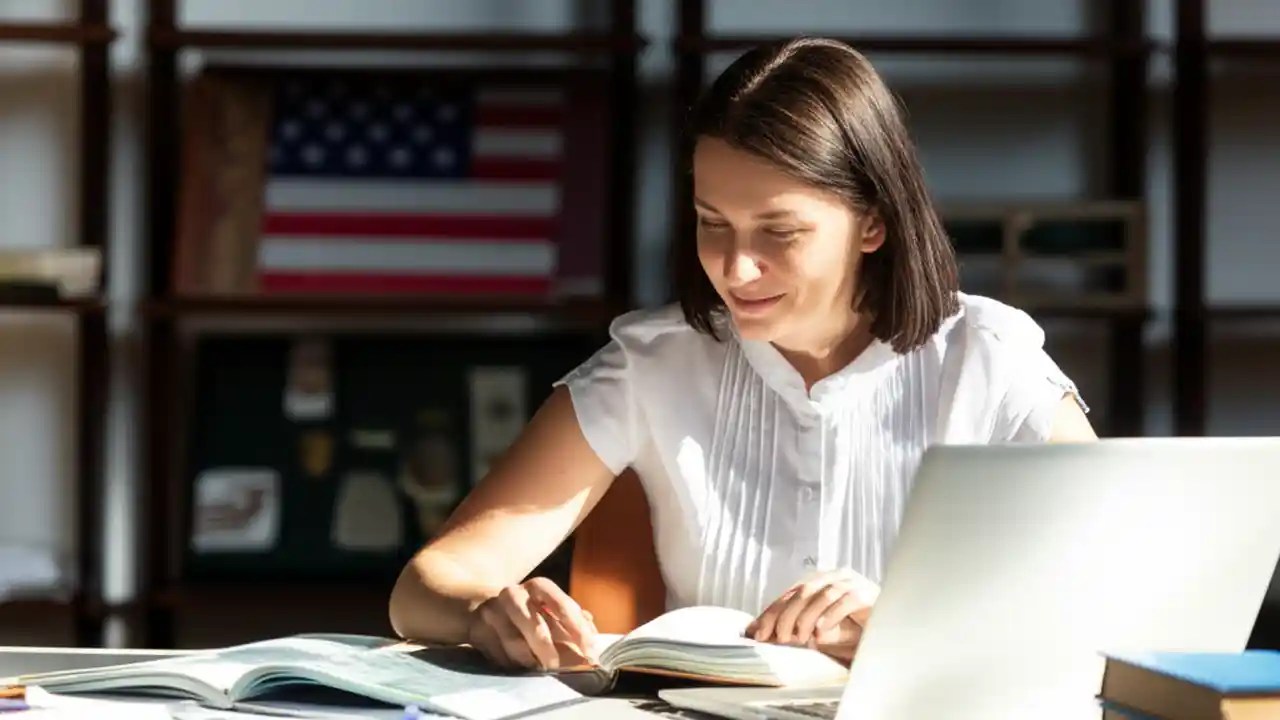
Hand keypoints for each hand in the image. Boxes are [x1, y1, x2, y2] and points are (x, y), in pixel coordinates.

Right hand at [467, 577, 598, 670]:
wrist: (477, 603)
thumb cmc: (526, 608)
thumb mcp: (549, 606)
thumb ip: (572, 618)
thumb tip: (592, 631)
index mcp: (539, 586)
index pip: (563, 607)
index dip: (579, 631)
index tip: (591, 653)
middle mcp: (514, 595)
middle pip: (537, 627)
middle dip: (551, 652)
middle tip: (562, 669)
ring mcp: (493, 612)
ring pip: (516, 644)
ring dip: (531, 661)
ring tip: (542, 670)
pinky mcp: (478, 630)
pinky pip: (500, 655)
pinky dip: (514, 664)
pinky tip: (522, 667)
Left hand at [746, 569, 879, 661]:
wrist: (888, 632)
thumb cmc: (850, 631)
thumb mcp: (816, 630)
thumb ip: (791, 626)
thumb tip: (754, 630)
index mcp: (820, 581)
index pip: (789, 594)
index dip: (771, 613)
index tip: (758, 634)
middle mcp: (834, 577)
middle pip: (802, 592)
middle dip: (786, 616)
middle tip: (779, 638)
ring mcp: (852, 582)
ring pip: (822, 595)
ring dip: (807, 618)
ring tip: (800, 638)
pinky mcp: (867, 593)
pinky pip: (845, 600)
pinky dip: (830, 616)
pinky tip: (821, 631)